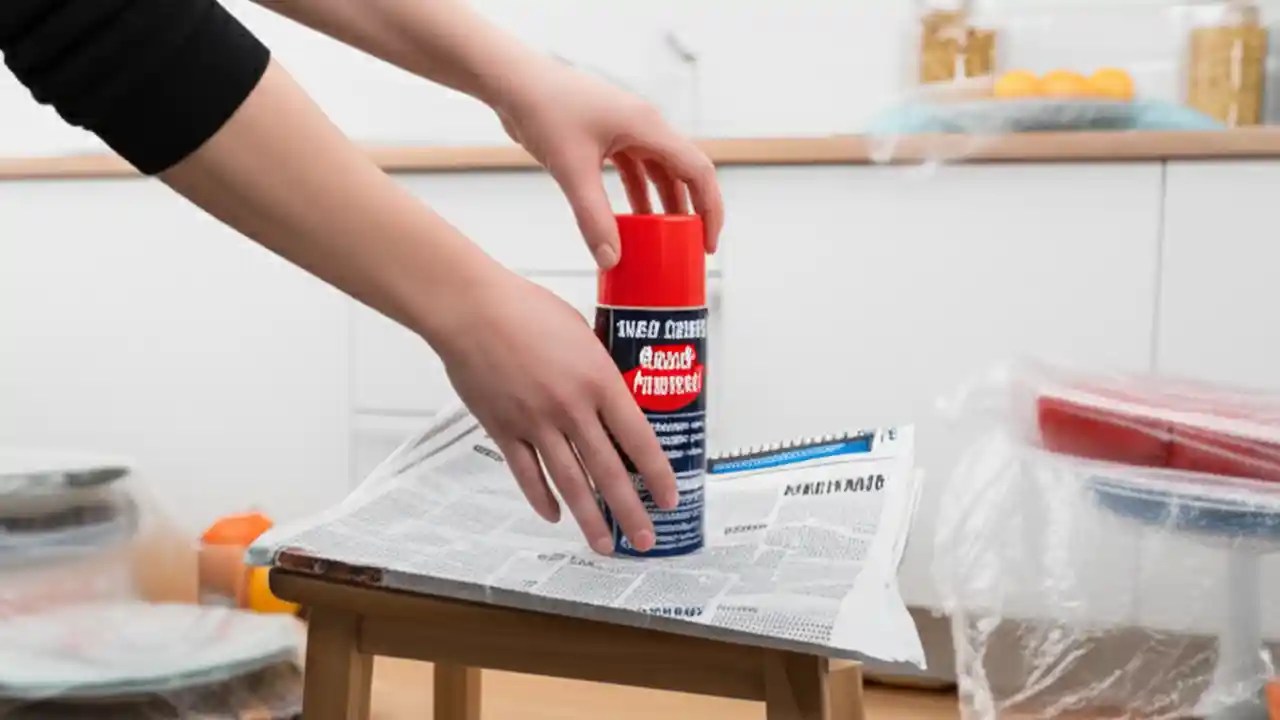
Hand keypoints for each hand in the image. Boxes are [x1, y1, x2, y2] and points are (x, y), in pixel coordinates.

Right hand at [434, 267, 677, 554]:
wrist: (471, 309)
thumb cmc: (525, 309)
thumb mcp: (581, 333)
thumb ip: (597, 370)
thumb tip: (611, 397)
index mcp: (598, 380)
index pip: (639, 439)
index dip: (658, 475)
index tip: (670, 499)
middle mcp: (571, 408)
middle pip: (607, 472)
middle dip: (630, 512)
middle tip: (646, 541)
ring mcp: (535, 423)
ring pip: (569, 483)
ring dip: (590, 519)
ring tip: (604, 546)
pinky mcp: (502, 429)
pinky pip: (526, 473)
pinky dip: (541, 499)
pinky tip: (555, 516)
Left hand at [492, 56, 723, 268]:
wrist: (512, 82)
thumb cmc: (543, 109)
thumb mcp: (572, 171)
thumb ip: (593, 218)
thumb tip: (610, 259)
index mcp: (648, 127)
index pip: (698, 171)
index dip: (710, 210)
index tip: (707, 243)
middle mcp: (644, 126)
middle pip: (682, 173)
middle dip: (689, 211)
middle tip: (688, 247)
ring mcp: (626, 129)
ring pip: (657, 172)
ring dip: (661, 205)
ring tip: (661, 240)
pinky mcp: (606, 135)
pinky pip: (634, 169)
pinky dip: (636, 195)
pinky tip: (630, 220)